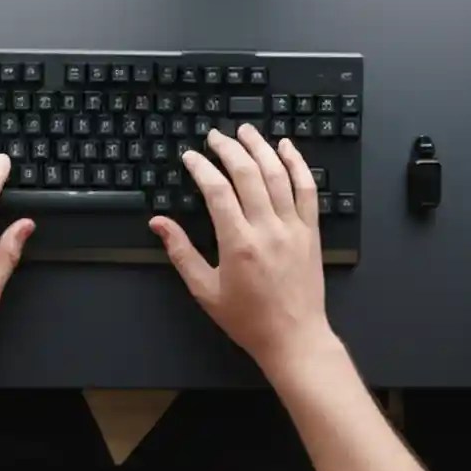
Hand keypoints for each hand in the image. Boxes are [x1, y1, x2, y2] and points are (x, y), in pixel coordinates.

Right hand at [149, 125, 334, 373]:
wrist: (294, 338)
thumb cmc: (248, 319)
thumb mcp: (205, 290)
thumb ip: (181, 252)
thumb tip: (158, 223)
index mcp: (239, 244)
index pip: (218, 191)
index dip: (202, 168)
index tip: (190, 157)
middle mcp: (267, 230)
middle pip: (247, 174)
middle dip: (228, 149)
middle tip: (214, 136)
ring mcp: (293, 228)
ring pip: (278, 175)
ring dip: (260, 147)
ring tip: (245, 131)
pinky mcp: (312, 231)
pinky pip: (308, 189)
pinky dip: (297, 164)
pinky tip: (286, 148)